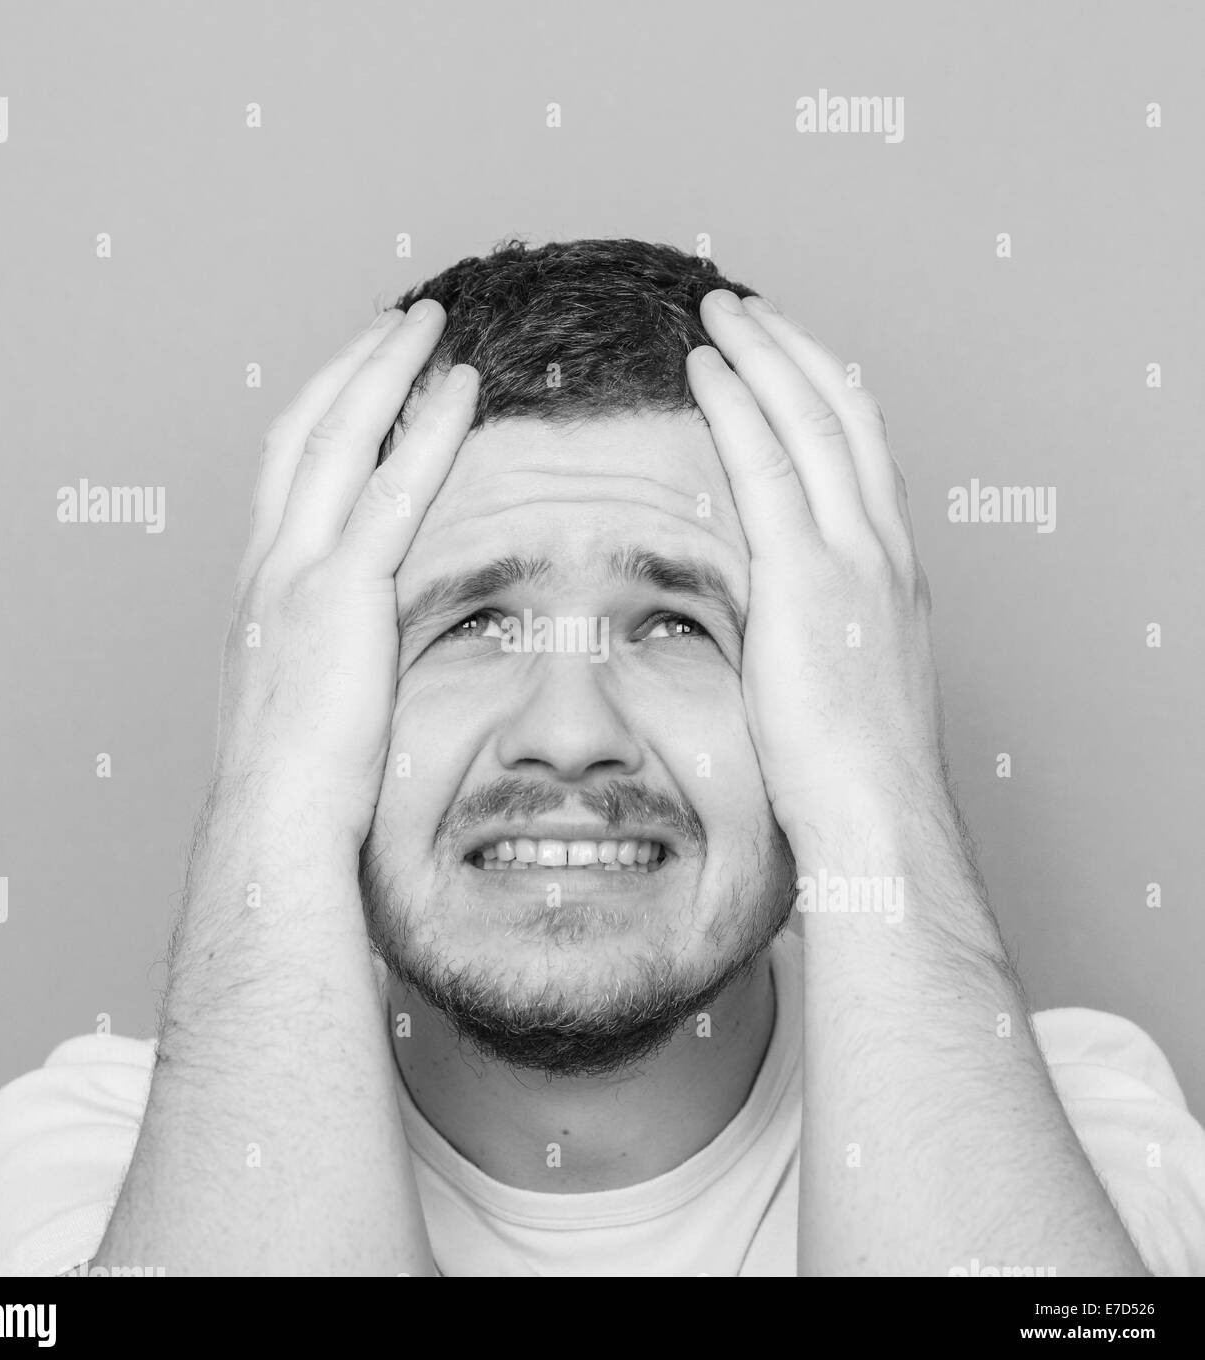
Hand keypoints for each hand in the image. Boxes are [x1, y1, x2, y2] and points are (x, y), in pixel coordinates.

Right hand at [215, 300, 476, 844]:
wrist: (272, 825)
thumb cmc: (296, 787)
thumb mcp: (305, 702)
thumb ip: (329, 657)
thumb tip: (362, 657)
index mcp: (260, 589)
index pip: (289, 473)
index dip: (325, 412)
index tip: (364, 377)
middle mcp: (268, 564)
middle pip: (303, 430)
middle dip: (350, 367)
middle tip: (396, 323)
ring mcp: (297, 573)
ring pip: (339, 437)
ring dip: (385, 370)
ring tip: (429, 323)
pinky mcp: (341, 596)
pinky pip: (392, 492)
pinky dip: (427, 431)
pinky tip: (461, 387)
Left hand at [686, 291, 947, 852]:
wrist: (878, 812)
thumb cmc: (854, 768)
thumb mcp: (848, 677)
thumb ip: (820, 626)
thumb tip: (776, 618)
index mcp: (893, 567)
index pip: (863, 449)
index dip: (821, 389)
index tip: (783, 357)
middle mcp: (883, 546)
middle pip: (846, 411)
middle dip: (794, 349)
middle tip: (747, 308)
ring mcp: (853, 557)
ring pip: (813, 419)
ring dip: (764, 355)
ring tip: (720, 314)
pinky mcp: (808, 581)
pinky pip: (767, 468)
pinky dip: (737, 408)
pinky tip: (704, 370)